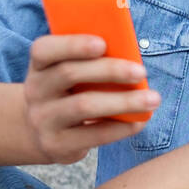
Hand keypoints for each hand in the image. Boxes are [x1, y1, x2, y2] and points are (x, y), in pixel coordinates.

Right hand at [23, 34, 160, 163]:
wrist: (41, 133)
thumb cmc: (69, 92)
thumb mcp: (69, 73)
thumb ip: (91, 61)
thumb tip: (131, 56)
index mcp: (39, 66)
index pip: (44, 50)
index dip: (72, 45)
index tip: (102, 44)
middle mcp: (36, 91)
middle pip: (69, 74)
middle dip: (110, 70)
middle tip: (141, 72)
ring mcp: (43, 119)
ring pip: (84, 106)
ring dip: (123, 101)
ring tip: (153, 99)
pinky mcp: (57, 145)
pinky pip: (93, 135)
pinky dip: (121, 127)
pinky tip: (140, 121)